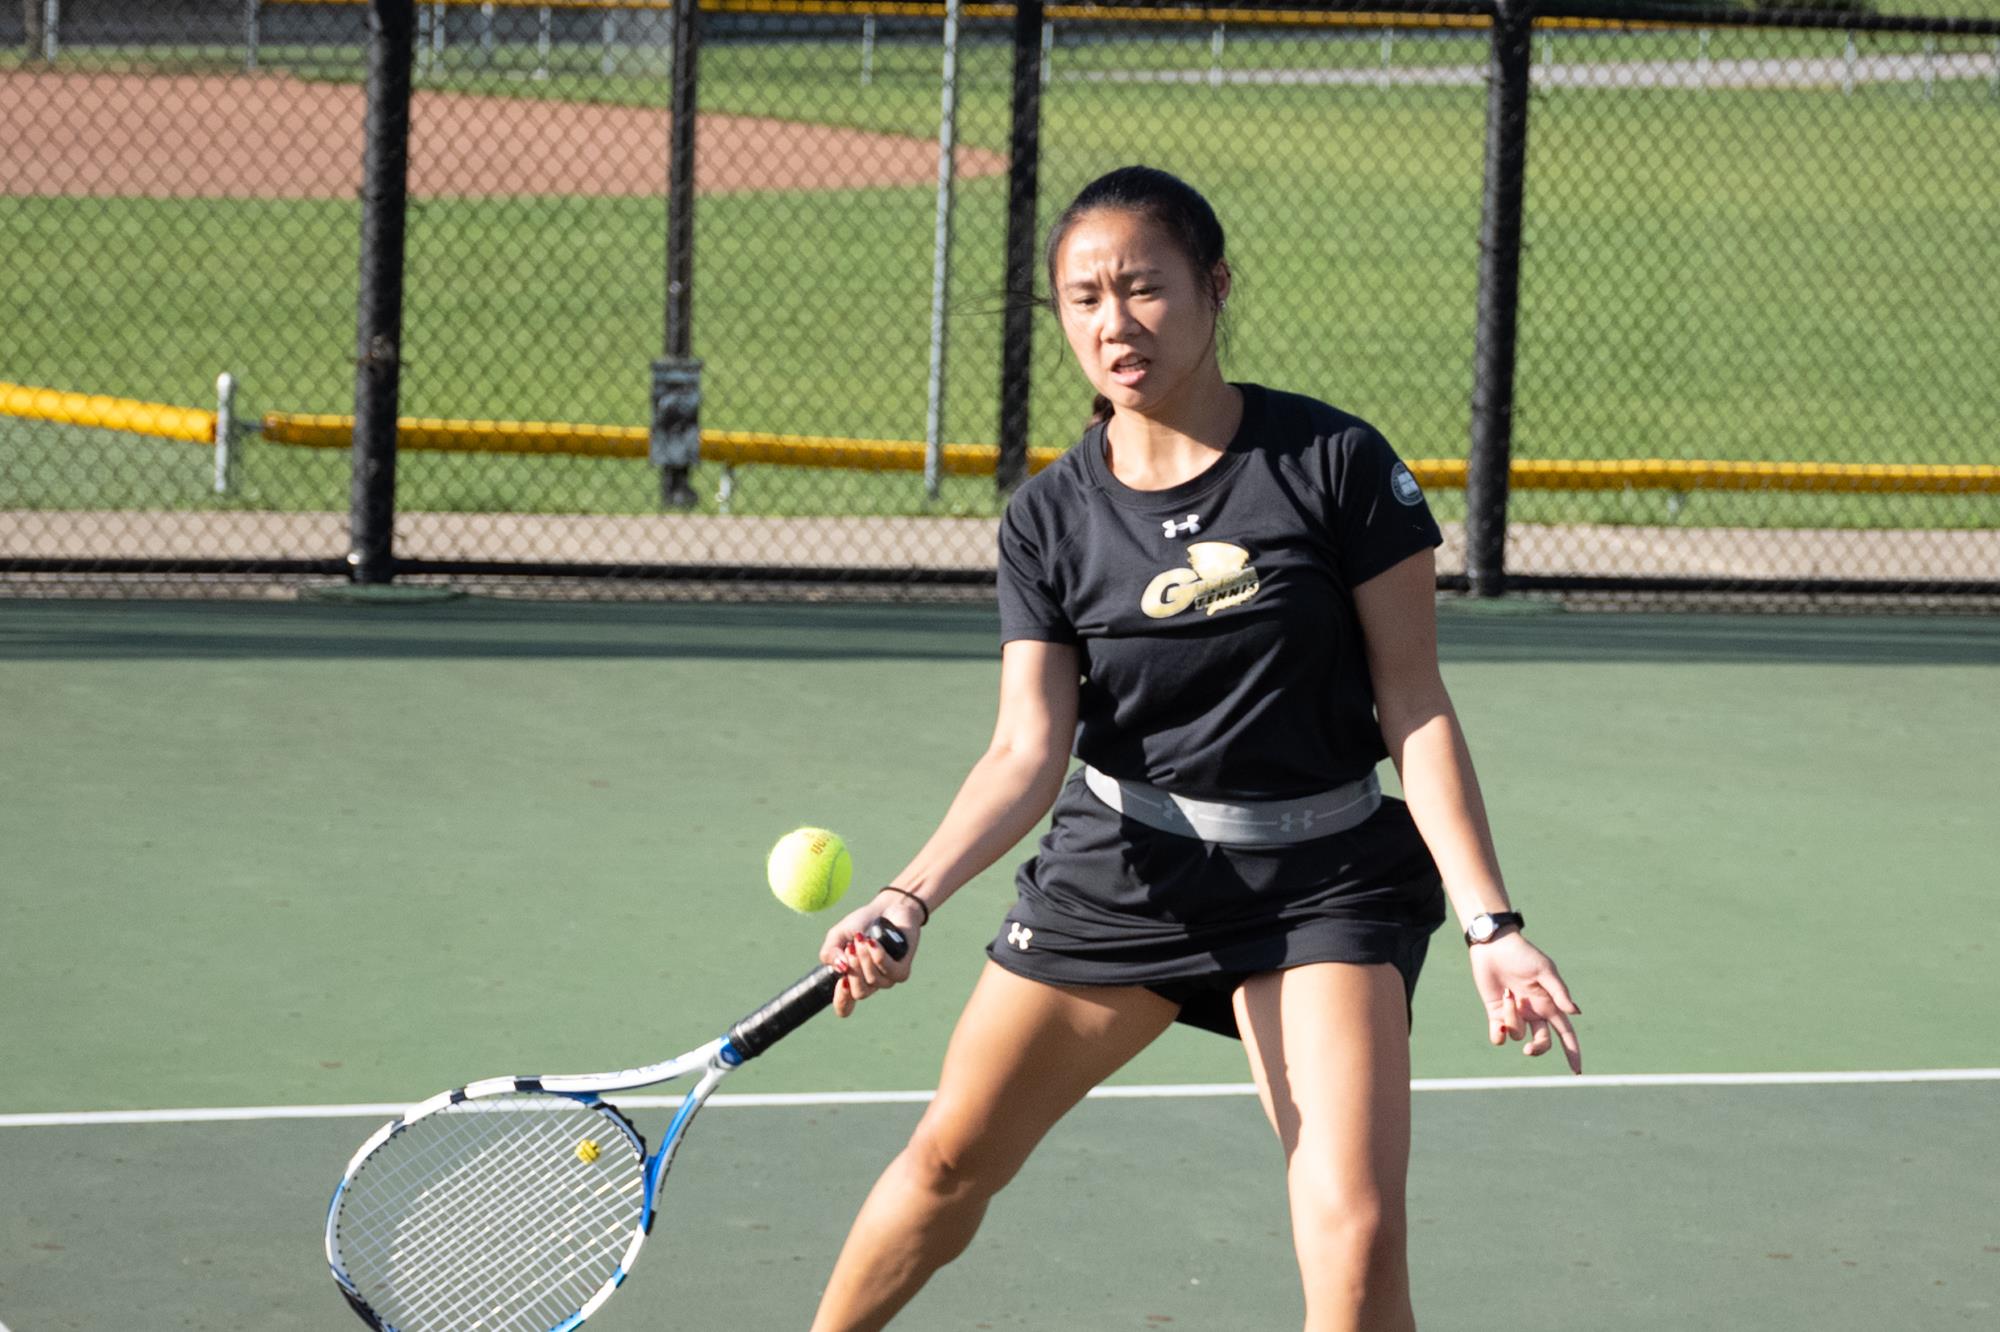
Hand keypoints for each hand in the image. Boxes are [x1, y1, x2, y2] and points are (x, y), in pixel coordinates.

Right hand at [820, 892, 922, 1017]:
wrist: (887, 907)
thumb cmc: (861, 924)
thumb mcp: (837, 936)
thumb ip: (830, 952)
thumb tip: (840, 968)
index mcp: (852, 980)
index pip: (845, 1007)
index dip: (841, 1001)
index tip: (840, 981)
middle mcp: (870, 984)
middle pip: (859, 993)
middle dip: (852, 970)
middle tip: (850, 948)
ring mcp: (887, 980)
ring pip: (873, 981)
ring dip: (864, 957)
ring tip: (862, 938)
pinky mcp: (902, 971)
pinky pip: (889, 971)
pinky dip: (878, 956)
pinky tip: (873, 942)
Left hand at [1469, 932, 1581, 1073]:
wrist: (1494, 945)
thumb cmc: (1523, 954)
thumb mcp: (1545, 970)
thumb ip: (1559, 992)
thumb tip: (1575, 1013)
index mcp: (1550, 1005)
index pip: (1566, 1033)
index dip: (1572, 1052)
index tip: (1577, 1072)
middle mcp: (1534, 1012)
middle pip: (1542, 1042)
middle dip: (1537, 1048)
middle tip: (1529, 1049)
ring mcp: (1515, 1014)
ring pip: (1517, 1034)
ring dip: (1511, 1019)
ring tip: (1507, 994)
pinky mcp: (1495, 1013)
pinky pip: (1499, 1035)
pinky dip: (1498, 1035)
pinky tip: (1497, 1027)